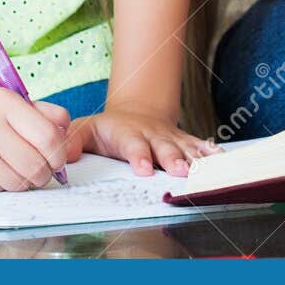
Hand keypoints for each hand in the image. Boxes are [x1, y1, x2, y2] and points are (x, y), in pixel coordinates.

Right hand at [0, 85, 81, 192]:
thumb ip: (40, 113)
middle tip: (45, 169)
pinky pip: (6, 189)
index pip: (49, 134)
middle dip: (48, 170)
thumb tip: (66, 133)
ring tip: (17, 169)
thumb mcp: (4, 104)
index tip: (58, 154)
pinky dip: (8, 185)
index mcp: (3, 100)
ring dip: (28, 180)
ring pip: (25, 179)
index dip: (60, 149)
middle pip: (40, 161)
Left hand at [73, 104, 218, 177]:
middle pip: (164, 148)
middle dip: (173, 159)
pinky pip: (199, 146)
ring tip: (204, 171)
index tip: (145, 169)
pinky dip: (211, 153)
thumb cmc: (106, 130)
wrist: (135, 113)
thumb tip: (63, 156)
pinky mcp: (184, 141)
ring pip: (185, 148)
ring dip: (195, 159)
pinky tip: (221, 160)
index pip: (133, 146)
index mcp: (127, 134)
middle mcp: (152, 135)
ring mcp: (170, 138)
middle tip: (180, 171)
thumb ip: (72, 141)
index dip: (139, 157)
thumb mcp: (84, 130)